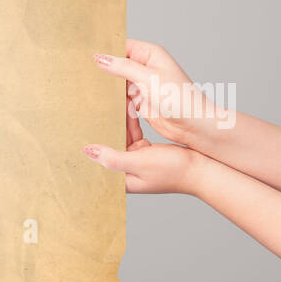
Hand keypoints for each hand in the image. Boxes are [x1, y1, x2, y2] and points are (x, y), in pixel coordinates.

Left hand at [82, 95, 207, 193]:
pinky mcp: (145, 151)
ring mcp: (135, 160)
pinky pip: (132, 133)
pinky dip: (129, 120)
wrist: (200, 169)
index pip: (98, 160)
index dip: (89, 143)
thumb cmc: (174, 171)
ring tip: (107, 101)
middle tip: (90, 107)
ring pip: (119, 136)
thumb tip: (88, 151)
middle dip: (101, 128)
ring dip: (115, 121)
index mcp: (121, 180)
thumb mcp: (140, 162)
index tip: (79, 125)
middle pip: (106, 146)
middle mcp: (125, 170)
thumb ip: (113, 158)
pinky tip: (126, 105)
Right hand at [93, 39, 215, 147]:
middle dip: (104, 70)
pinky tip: (101, 104)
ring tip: (87, 89)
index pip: (122, 46)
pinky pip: (122, 99)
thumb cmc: (181, 99)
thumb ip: (123, 67)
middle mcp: (146, 68)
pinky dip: (113, 102)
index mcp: (151, 54)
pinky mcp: (141, 102)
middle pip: (118, 65)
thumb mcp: (148, 78)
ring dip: (107, 88)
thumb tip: (100, 58)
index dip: (105, 50)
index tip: (84, 54)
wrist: (194, 126)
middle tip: (81, 73)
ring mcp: (143, 85)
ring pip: (118, 83)